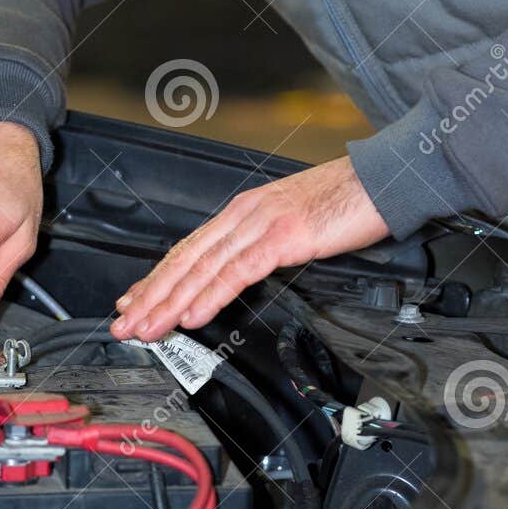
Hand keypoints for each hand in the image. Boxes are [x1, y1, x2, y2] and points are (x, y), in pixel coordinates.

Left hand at [110, 156, 388, 340]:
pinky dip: (211, 294)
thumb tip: (246, 271)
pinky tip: (193, 314)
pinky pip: (238, 270)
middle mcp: (245, 213)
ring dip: (170, 301)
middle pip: (187, 259)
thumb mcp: (294, 222)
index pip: (190, 248)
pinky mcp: (284, 236)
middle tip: (125, 324)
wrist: (382, 181)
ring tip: (148, 327)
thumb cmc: (346, 202)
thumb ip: (265, 244)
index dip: (159, 277)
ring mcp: (263, 223)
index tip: (135, 301)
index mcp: (245, 210)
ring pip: (204, 268)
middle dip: (152, 294)